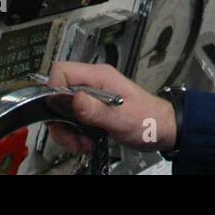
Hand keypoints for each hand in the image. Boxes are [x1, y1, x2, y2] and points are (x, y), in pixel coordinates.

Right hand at [44, 62, 175, 155]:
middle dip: (60, 120)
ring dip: (67, 131)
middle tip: (72, 136)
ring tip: (82, 143)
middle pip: (57, 94)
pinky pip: (71, 120)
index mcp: (99, 77)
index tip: (59, 113)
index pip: (62, 71)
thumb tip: (73, 99)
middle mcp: (93, 84)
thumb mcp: (122, 118)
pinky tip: (86, 142)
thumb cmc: (148, 119)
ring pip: (62, 110)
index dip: (53, 91)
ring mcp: (91, 97)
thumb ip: (96, 110)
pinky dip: (74, 135)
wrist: (161, 130)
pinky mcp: (92, 110)